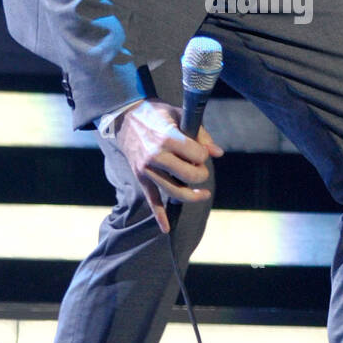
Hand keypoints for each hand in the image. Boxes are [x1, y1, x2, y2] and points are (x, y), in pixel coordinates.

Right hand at [112, 99, 223, 233]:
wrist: (125, 117)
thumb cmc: (155, 114)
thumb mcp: (179, 114)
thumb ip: (200, 134)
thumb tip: (217, 153)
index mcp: (167, 137)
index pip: (197, 156)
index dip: (204, 155)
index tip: (202, 150)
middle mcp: (156, 156)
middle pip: (189, 176)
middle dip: (201, 175)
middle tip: (200, 168)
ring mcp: (147, 169)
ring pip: (174, 191)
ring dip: (192, 196)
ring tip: (204, 194)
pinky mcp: (141, 178)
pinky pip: (152, 200)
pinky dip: (159, 216)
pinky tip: (166, 228)